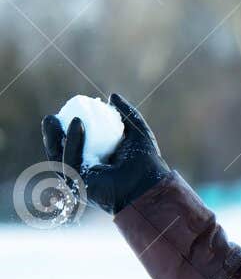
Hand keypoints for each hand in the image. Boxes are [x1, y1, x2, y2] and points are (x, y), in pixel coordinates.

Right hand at [41, 92, 171, 215]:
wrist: (151, 182)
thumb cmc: (147, 160)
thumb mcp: (136, 130)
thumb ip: (125, 113)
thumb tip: (112, 96)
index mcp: (95, 161)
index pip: (75, 145)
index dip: (67, 130)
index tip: (67, 112)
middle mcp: (85, 171)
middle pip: (61, 152)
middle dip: (52, 135)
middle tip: (51, 117)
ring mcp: (80, 179)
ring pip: (60, 157)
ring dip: (54, 137)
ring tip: (53, 120)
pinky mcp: (79, 183)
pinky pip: (71, 159)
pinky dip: (72, 141)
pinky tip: (76, 123)